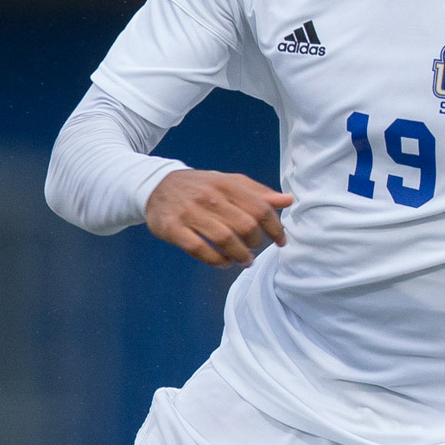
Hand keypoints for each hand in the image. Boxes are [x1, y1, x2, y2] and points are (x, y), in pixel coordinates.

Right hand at [145, 169, 293, 267]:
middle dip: (255, 243)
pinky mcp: (172, 228)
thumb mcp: (228, 182)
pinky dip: (216, 260)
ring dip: (239, 255)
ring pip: (224, 239)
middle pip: (245, 225)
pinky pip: (198, 249)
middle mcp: (209, 197)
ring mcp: (189, 213)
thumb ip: (257, 192)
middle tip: (254, 249)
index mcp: (226, 184)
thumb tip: (287, 200)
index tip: (281, 241)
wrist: (156, 185)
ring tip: (244, 260)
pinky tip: (224, 262)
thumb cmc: (201, 186)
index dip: (275, 227)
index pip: (260, 207)